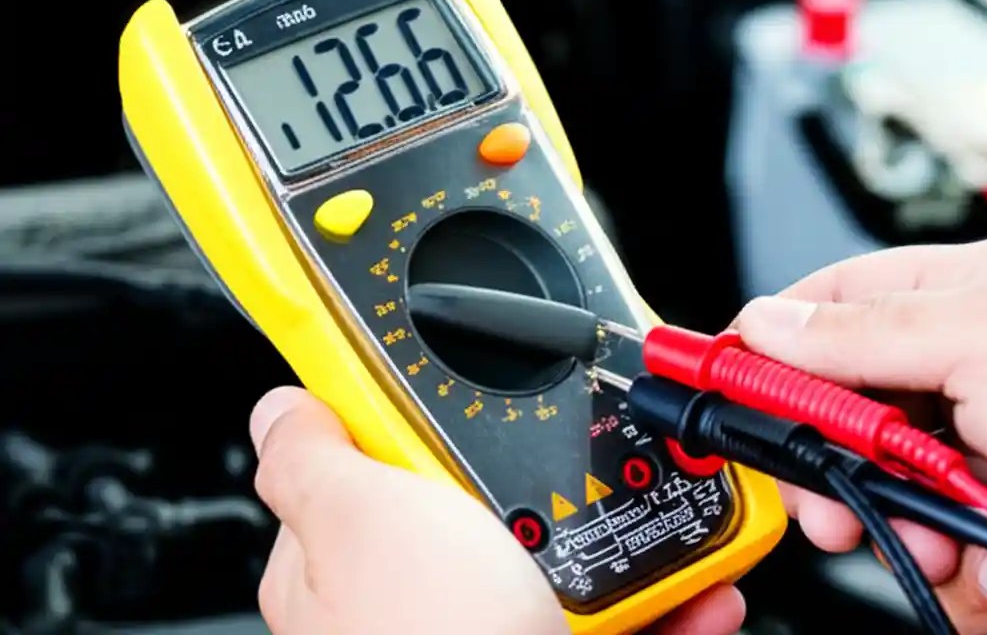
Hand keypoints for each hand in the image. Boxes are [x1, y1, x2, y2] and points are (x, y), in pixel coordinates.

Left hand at [250, 387, 744, 634]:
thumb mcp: (360, 518)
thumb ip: (312, 458)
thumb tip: (280, 405)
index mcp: (344, 556)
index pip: (370, 458)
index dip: (419, 415)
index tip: (480, 386)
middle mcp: (414, 599)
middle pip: (482, 503)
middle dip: (540, 479)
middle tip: (579, 462)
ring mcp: (489, 633)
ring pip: (564, 563)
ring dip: (629, 538)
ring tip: (671, 516)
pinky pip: (618, 622)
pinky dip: (664, 606)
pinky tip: (695, 592)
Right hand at [734, 233, 986, 633]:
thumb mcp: (981, 339)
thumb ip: (862, 335)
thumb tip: (768, 323)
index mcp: (959, 296)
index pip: (830, 308)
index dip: (771, 347)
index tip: (728, 387)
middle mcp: (970, 367)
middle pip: (847, 415)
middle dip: (838, 467)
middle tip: (832, 498)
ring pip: (888, 496)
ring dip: (909, 528)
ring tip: (953, 531)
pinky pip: (943, 550)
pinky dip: (968, 565)